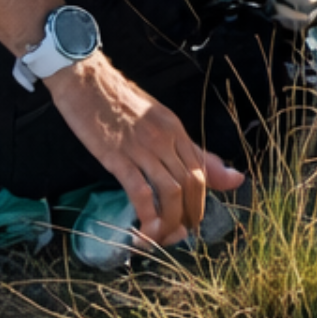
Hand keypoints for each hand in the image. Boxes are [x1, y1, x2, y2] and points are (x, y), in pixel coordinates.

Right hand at [47, 50, 243, 246]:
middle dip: (189, 216)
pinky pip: (141, 192)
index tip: (193, 220)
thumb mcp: (158, 119)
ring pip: (170, 192)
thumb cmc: (116, 99)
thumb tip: (232, 175)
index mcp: (175, 129)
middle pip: (191, 185)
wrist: (84, 78)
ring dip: (170, 222)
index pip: (202, 172)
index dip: (202, 201)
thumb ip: (190, 149)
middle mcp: (165, 139)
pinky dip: (147, 217)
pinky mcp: (118, 157)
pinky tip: (143, 232)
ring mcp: (142, 148)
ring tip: (161, 239)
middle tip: (179, 235)